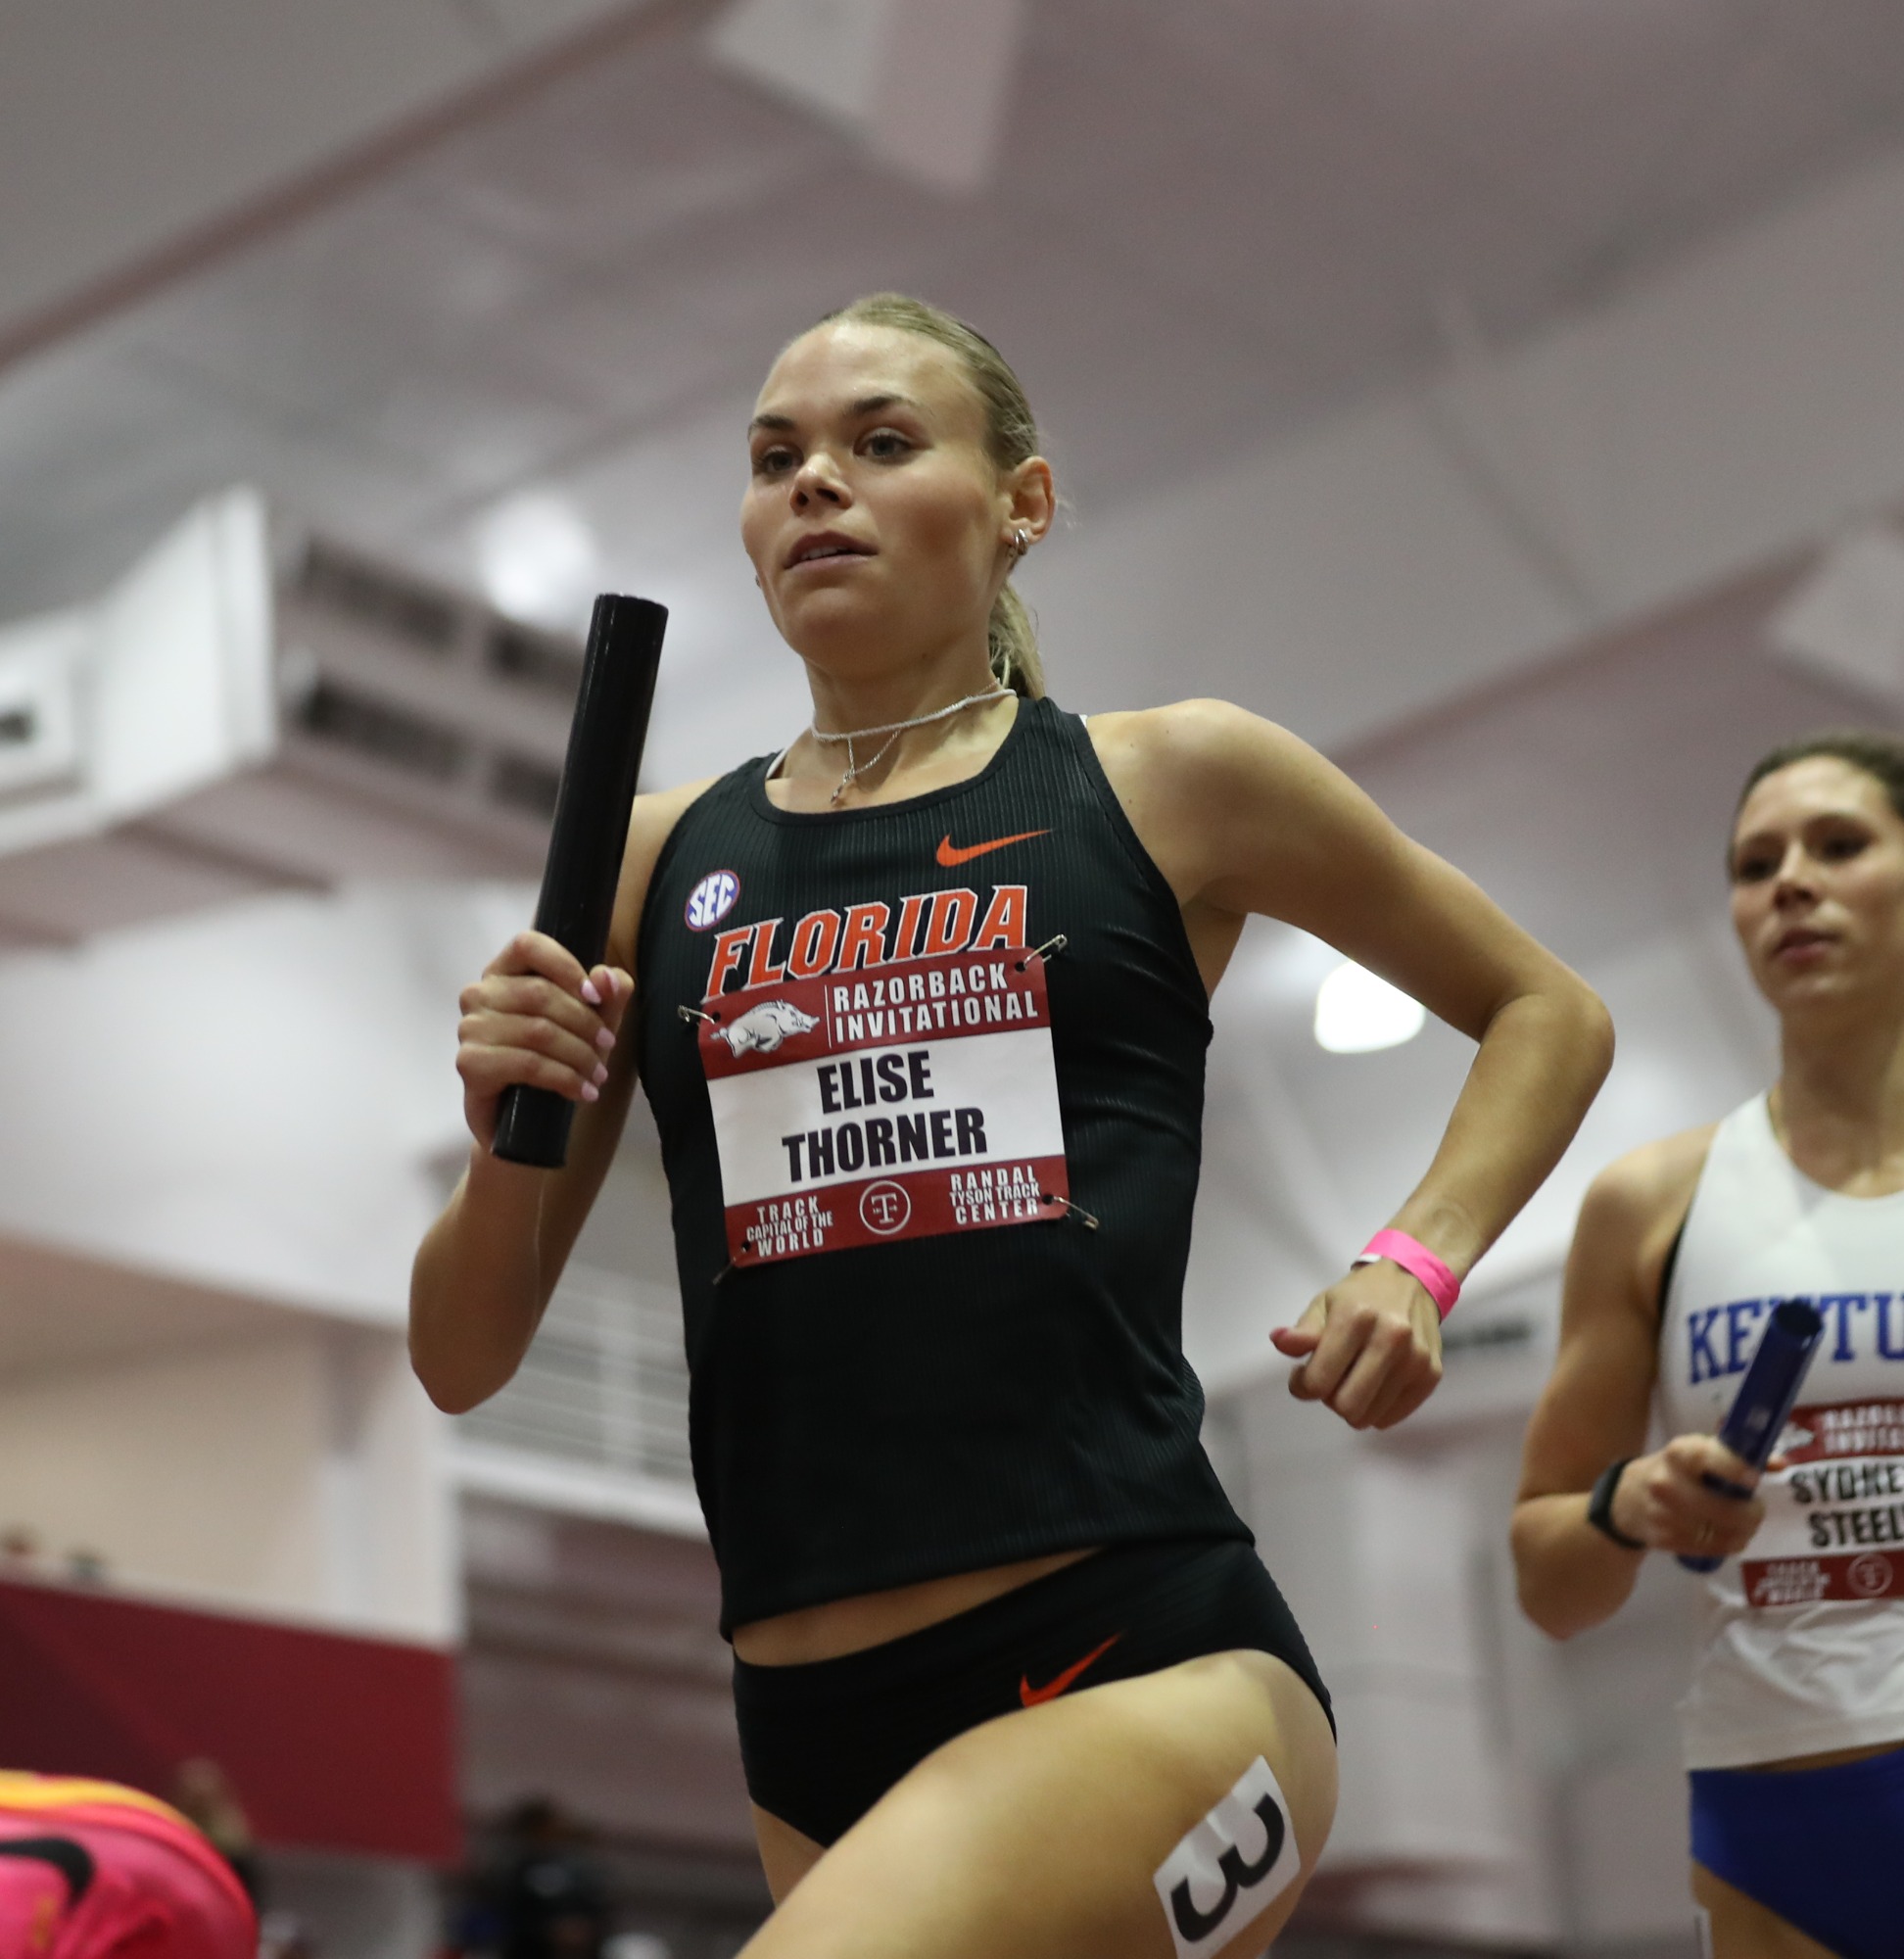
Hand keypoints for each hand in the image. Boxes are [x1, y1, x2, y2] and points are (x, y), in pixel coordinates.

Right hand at [456, 932, 632, 1150]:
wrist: (527, 1123)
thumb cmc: (559, 1059)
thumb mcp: (593, 1022)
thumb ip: (608, 994)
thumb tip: (608, 977)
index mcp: (504, 971)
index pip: (528, 945)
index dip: (565, 965)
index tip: (596, 995)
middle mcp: (479, 994)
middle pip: (540, 994)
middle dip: (584, 1022)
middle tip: (607, 1045)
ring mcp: (470, 1028)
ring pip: (538, 1031)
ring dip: (579, 1055)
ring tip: (598, 1075)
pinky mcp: (470, 1063)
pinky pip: (527, 1064)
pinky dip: (564, 1078)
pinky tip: (582, 1092)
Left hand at [1271, 1260, 1443, 1429]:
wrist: (1411, 1281)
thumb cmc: (1360, 1297)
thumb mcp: (1324, 1304)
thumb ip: (1302, 1331)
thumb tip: (1280, 1341)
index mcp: (1356, 1317)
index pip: (1318, 1381)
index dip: (1302, 1386)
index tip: (1303, 1374)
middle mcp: (1391, 1338)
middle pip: (1347, 1407)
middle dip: (1329, 1399)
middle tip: (1331, 1378)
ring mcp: (1415, 1359)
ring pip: (1368, 1417)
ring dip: (1353, 1404)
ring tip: (1354, 1377)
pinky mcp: (1431, 1375)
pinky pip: (1391, 1418)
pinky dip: (1375, 1408)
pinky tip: (1374, 1383)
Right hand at [1610, 1436, 1768, 1557]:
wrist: (1626, 1500)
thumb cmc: (1674, 1471)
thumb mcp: (1696, 1454)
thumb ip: (1736, 1456)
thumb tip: (1781, 1464)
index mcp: (1677, 1454)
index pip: (1706, 1457)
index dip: (1734, 1467)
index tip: (1756, 1479)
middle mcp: (1668, 1483)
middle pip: (1725, 1509)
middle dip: (1752, 1513)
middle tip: (1756, 1508)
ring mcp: (1665, 1515)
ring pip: (1724, 1534)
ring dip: (1744, 1531)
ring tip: (1744, 1523)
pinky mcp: (1667, 1540)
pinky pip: (1714, 1548)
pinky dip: (1729, 1543)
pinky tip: (1727, 1535)